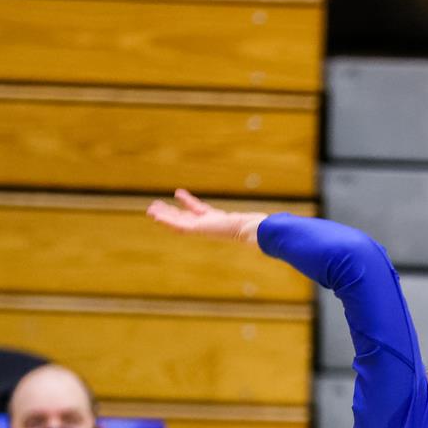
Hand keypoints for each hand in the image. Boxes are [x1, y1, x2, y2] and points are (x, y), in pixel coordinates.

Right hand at [146, 188, 266, 245]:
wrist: (252, 233)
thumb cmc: (255, 226)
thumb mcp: (254, 219)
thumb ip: (262, 220)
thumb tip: (277, 218)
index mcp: (217, 220)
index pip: (200, 211)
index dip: (189, 203)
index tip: (179, 194)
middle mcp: (207, 225)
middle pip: (185, 218)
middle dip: (171, 213)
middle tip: (156, 207)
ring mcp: (201, 229)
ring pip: (178, 223)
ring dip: (165, 216)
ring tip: (151, 210)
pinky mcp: (198, 231)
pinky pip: (178, 225)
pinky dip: (166, 220)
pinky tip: (156, 215)